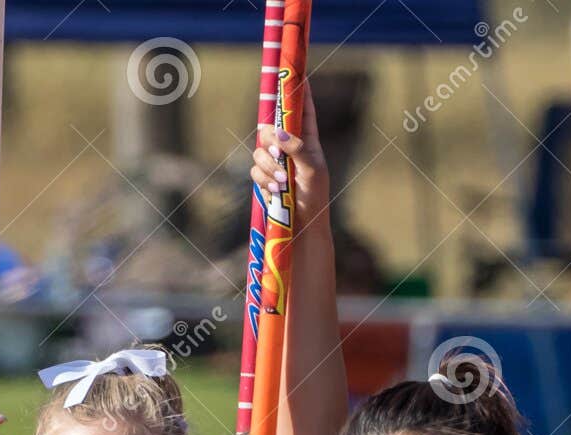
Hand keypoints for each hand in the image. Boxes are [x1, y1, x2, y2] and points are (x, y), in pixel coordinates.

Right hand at [251, 80, 327, 217]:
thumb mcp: (311, 170)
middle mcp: (290, 146)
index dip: (297, 88)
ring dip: (268, 166)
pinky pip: (255, 171)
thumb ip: (297, 149)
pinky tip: (274, 192)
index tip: (294, 70)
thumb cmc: (315, 197)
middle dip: (270, 137)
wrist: (303, 228)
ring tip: (281, 183)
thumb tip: (279, 133)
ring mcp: (276, 162)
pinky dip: (263, 181)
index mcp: (308, 138)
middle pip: (271, 126)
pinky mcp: (265, 178)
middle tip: (276, 150)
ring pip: (259, 151)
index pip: (302, 107)